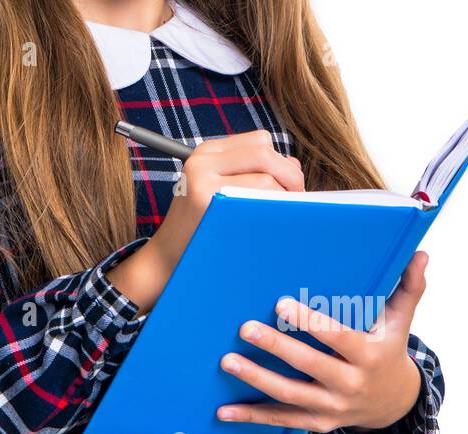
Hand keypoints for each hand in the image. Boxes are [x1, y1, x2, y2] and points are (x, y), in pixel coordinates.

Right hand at [152, 130, 302, 262]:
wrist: (168, 257)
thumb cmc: (203, 226)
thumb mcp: (219, 188)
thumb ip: (252, 172)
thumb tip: (294, 166)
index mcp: (208, 152)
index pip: (261, 141)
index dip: (283, 161)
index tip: (290, 184)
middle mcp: (203, 159)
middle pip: (266, 154)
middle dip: (291, 177)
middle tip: (299, 201)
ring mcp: (203, 179)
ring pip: (265, 178)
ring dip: (285, 198)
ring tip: (284, 216)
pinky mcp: (207, 201)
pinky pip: (257, 199)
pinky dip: (273, 210)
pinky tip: (272, 225)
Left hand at [217, 252, 429, 432]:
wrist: (394, 404)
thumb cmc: (389, 351)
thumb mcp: (401, 322)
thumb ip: (410, 287)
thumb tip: (422, 253)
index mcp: (368, 356)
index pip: (337, 338)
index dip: (309, 323)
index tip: (281, 304)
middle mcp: (350, 385)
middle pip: (308, 366)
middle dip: (276, 347)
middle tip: (245, 329)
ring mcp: (333, 408)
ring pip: (290, 396)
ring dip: (257, 380)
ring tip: (228, 361)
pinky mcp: (318, 423)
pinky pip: (282, 420)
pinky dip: (253, 417)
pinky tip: (224, 410)